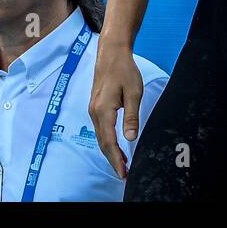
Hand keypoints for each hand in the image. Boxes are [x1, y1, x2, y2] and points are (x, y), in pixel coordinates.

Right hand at [88, 41, 142, 178]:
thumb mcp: (133, 93)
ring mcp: (93, 110)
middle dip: (112, 159)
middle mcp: (94, 112)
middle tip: (124, 174)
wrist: (111, 53)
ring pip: (100, 137)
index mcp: (103, 110)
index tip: (123, 172)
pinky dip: (107, 141)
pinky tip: (116, 146)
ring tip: (122, 164)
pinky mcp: (95, 107)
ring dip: (110, 151)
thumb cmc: (124, 70)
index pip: (109, 142)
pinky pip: (100, 129)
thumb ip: (131, 116)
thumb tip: (130, 138)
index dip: (116, 159)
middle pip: (102, 143)